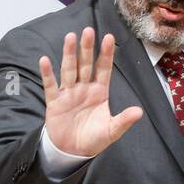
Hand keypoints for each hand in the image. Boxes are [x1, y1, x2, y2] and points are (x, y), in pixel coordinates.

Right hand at [40, 27, 142, 157]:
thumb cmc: (93, 139)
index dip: (106, 54)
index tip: (109, 38)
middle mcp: (84, 88)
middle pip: (86, 64)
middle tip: (89, 30)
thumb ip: (123, 121)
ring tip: (70, 37)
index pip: (103, 69)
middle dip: (87, 48)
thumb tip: (139, 112)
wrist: (72, 152)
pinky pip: (51, 86)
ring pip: (69, 70)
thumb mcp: (111, 131)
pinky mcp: (55, 102)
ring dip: (69, 54)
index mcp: (99, 92)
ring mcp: (69, 93)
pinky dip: (48, 74)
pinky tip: (45, 60)